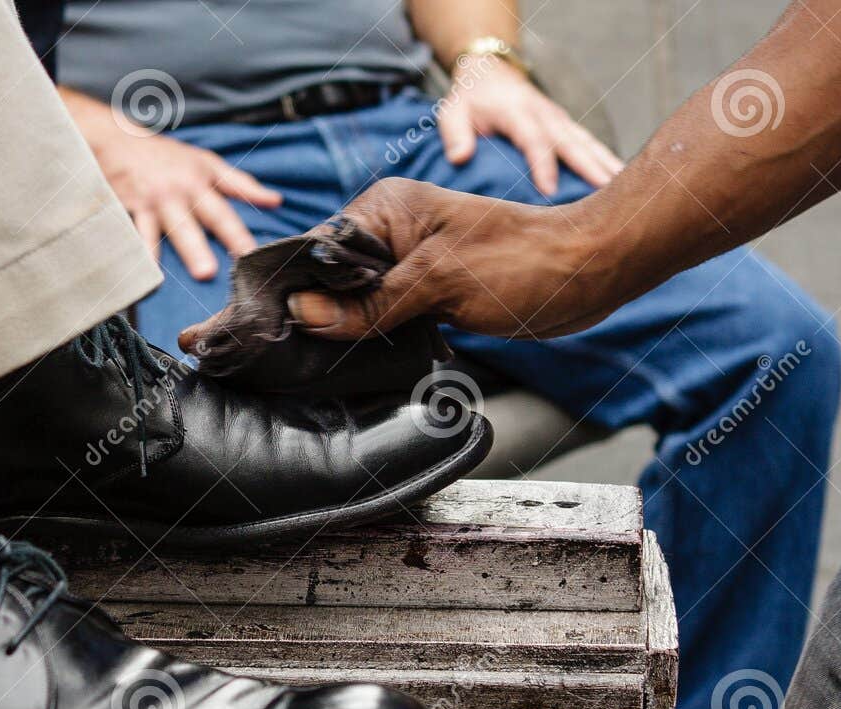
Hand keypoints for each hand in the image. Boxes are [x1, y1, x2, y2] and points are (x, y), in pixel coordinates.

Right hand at [87, 122, 280, 280]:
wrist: (118, 140)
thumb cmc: (169, 157)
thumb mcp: (207, 163)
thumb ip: (242, 185)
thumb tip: (276, 201)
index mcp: (199, 183)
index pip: (222, 214)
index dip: (236, 235)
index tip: (250, 257)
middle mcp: (174, 194)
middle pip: (188, 224)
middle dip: (197, 248)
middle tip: (207, 274)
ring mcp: (147, 203)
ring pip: (153, 231)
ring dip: (156, 252)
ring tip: (160, 281)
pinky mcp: (122, 209)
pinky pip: (124, 233)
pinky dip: (125, 251)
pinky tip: (129, 272)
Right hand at [183, 177, 625, 349]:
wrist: (589, 272)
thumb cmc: (524, 264)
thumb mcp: (438, 282)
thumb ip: (369, 302)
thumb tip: (302, 314)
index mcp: (384, 210)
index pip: (314, 251)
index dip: (284, 291)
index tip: (251, 330)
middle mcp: (390, 232)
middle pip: (326, 279)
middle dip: (301, 315)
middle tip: (260, 357)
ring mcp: (408, 263)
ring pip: (350, 301)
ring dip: (330, 332)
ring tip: (286, 366)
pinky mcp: (426, 291)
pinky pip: (379, 315)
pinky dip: (361, 337)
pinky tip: (338, 362)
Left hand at [439, 55, 621, 192]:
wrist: (491, 71)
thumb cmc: (470, 99)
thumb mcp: (452, 111)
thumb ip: (455, 134)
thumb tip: (459, 158)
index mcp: (517, 111)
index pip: (533, 139)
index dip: (542, 164)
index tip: (549, 191)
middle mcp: (544, 114)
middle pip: (570, 142)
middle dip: (589, 167)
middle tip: (606, 193)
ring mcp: (559, 119)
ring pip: (587, 143)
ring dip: (605, 165)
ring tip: (623, 189)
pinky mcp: (566, 126)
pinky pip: (589, 144)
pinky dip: (605, 160)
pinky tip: (620, 180)